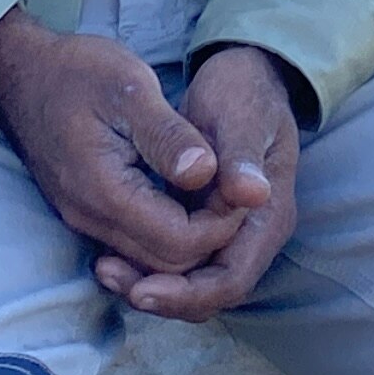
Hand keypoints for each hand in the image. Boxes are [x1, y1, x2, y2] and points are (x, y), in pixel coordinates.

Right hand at [0, 11, 257, 290]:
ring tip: (215, 191)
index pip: (180, 242)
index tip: (238, 185)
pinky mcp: (86, 215)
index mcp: (104, 191)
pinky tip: (185, 196)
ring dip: (192, 235)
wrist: (21, 75)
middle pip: (169, 263)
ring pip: (153, 259)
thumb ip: (167, 136)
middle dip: (211, 235)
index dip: (220, 223)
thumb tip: (206, 173)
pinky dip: (168, 230)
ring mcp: (85, 221)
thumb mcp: (129, 88)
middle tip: (233, 191)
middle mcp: (90, 219)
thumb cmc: (77, 73)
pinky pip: (136, 244)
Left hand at [96, 46, 301, 323]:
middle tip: (111, 279)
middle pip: (210, 294)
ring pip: (193, 284)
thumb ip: (242, 155)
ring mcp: (231, 233)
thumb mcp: (241, 115)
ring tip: (105, 270)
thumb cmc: (244, 93)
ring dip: (151, 283)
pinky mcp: (206, 223)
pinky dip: (149, 265)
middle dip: (163, 297)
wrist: (245, 77)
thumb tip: (249, 195)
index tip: (143, 289)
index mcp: (268, 216)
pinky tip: (112, 253)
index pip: (230, 280)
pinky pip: (179, 262)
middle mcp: (252, 235)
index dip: (188, 293)